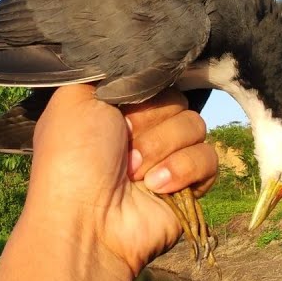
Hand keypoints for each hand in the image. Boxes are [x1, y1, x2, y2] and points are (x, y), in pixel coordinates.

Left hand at [21, 84, 218, 276]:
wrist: (86, 219)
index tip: (122, 104)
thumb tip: (139, 61)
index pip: (154, 78)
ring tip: (133, 172)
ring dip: (162, 147)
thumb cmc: (72, 157)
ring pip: (195, 126)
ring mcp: (167, 158)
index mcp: (116, 107)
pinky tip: (156, 187)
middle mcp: (142, 130)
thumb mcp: (72, 98)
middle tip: (123, 143)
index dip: (144, 89)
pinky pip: (209, 158)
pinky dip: (182, 170)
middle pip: (177, 99)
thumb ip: (104, 69)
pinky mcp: (190, 185)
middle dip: (150, 121)